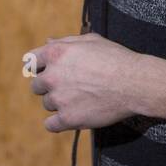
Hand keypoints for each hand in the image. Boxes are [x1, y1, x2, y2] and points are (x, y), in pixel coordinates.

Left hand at [26, 33, 141, 131]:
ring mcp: (59, 98)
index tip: (47, 73)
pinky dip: (58, 123)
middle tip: (70, 87)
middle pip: (37, 86)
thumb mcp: (90, 41)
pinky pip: (50, 125)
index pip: (31, 62)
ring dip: (59, 103)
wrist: (134, 83)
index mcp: (55, 53)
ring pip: (47, 104)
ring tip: (81, 99)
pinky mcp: (68, 118)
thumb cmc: (115, 58)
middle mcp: (52, 75)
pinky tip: (69, 118)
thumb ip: (65, 42)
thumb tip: (47, 42)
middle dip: (50, 87)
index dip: (40, 67)